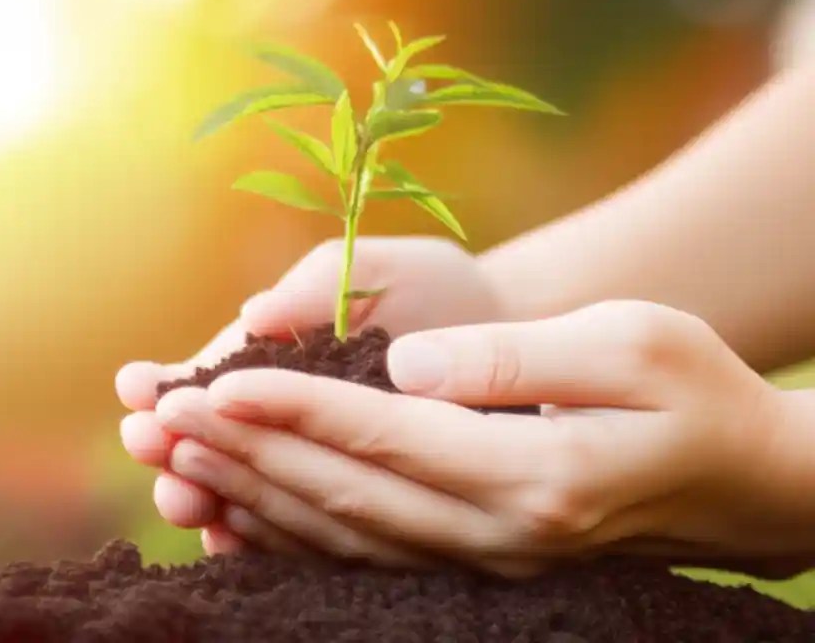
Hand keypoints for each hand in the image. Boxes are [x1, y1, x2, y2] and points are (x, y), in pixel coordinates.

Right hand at [115, 237, 499, 549]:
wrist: (506, 337)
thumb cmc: (435, 288)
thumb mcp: (379, 269)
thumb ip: (316, 288)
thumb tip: (256, 316)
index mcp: (277, 354)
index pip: (213, 376)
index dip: (169, 382)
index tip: (135, 387)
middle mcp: (284, 416)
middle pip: (216, 439)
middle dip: (173, 444)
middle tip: (146, 446)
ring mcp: (313, 462)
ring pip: (245, 488)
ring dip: (207, 492)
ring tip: (184, 498)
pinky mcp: (351, 502)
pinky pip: (299, 527)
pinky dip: (259, 534)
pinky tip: (231, 541)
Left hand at [155, 300, 814, 576]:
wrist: (745, 483)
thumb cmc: (698, 394)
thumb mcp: (634, 346)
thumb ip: (516, 360)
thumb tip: (407, 367)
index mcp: (534, 476)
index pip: (385, 439)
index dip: (292, 411)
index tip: (215, 381)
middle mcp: (497, 535)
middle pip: (342, 494)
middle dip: (245, 454)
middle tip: (162, 418)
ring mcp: (482, 561)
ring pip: (341, 534)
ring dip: (252, 494)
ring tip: (179, 458)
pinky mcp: (473, 562)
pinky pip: (363, 557)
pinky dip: (291, 536)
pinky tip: (237, 513)